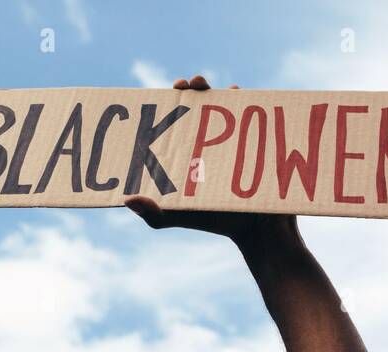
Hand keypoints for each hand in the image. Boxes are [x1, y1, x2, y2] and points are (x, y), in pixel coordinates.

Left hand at [124, 75, 300, 251]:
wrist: (259, 231)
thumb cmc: (217, 221)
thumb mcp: (181, 216)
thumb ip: (155, 214)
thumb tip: (128, 199)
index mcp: (190, 150)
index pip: (178, 119)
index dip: (173, 100)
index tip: (172, 90)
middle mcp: (212, 140)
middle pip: (202, 105)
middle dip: (195, 89)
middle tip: (191, 84)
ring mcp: (236, 139)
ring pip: (228, 107)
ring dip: (222, 92)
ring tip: (220, 89)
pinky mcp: (258, 142)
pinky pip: (254, 117)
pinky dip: (248, 102)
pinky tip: (240, 95)